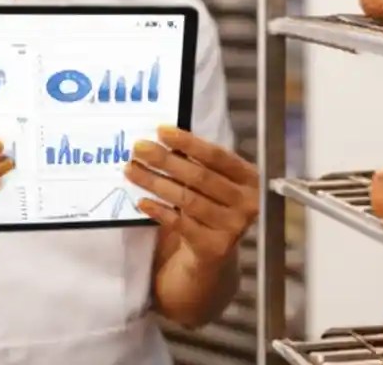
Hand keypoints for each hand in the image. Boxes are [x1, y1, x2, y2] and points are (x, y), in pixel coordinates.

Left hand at [125, 126, 258, 265]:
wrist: (215, 251)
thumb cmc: (213, 205)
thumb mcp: (215, 181)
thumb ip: (199, 163)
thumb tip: (162, 141)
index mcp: (249, 178)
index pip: (218, 156)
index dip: (189, 143)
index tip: (162, 131)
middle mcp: (247, 202)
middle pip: (201, 177)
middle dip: (166, 160)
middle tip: (139, 149)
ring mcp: (232, 226)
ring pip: (188, 200)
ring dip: (156, 183)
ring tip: (132, 171)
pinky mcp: (214, 247)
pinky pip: (181, 224)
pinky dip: (160, 211)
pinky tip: (143, 201)